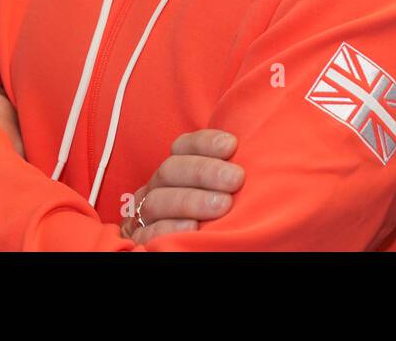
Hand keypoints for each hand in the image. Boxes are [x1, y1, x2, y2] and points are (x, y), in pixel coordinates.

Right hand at [120, 129, 245, 244]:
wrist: (188, 254)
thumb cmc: (215, 217)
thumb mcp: (220, 191)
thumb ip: (228, 175)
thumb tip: (255, 155)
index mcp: (175, 170)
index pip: (182, 147)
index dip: (204, 142)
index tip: (231, 145)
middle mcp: (157, 188)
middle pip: (170, 169)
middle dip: (204, 171)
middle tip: (235, 178)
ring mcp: (144, 214)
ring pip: (157, 200)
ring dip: (191, 200)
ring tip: (222, 205)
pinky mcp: (141, 239)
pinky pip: (148, 231)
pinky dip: (169, 227)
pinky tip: (193, 227)